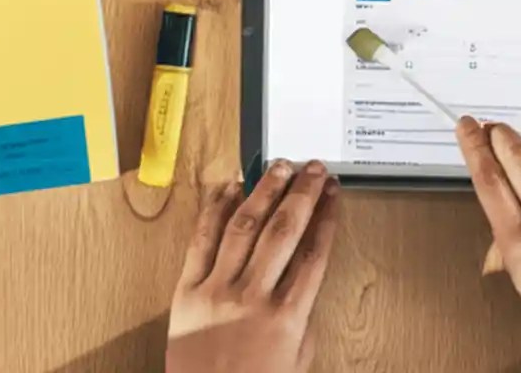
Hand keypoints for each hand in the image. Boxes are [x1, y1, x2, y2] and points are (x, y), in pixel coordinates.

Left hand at [165, 160, 340, 372]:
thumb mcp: (296, 360)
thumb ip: (302, 317)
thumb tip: (301, 276)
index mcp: (287, 318)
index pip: (314, 253)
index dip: (327, 217)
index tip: (334, 194)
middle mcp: (254, 298)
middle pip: (284, 231)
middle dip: (303, 194)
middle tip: (313, 169)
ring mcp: (218, 292)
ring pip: (245, 227)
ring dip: (264, 191)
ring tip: (278, 167)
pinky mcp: (186, 293)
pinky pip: (201, 241)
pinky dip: (216, 210)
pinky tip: (230, 188)